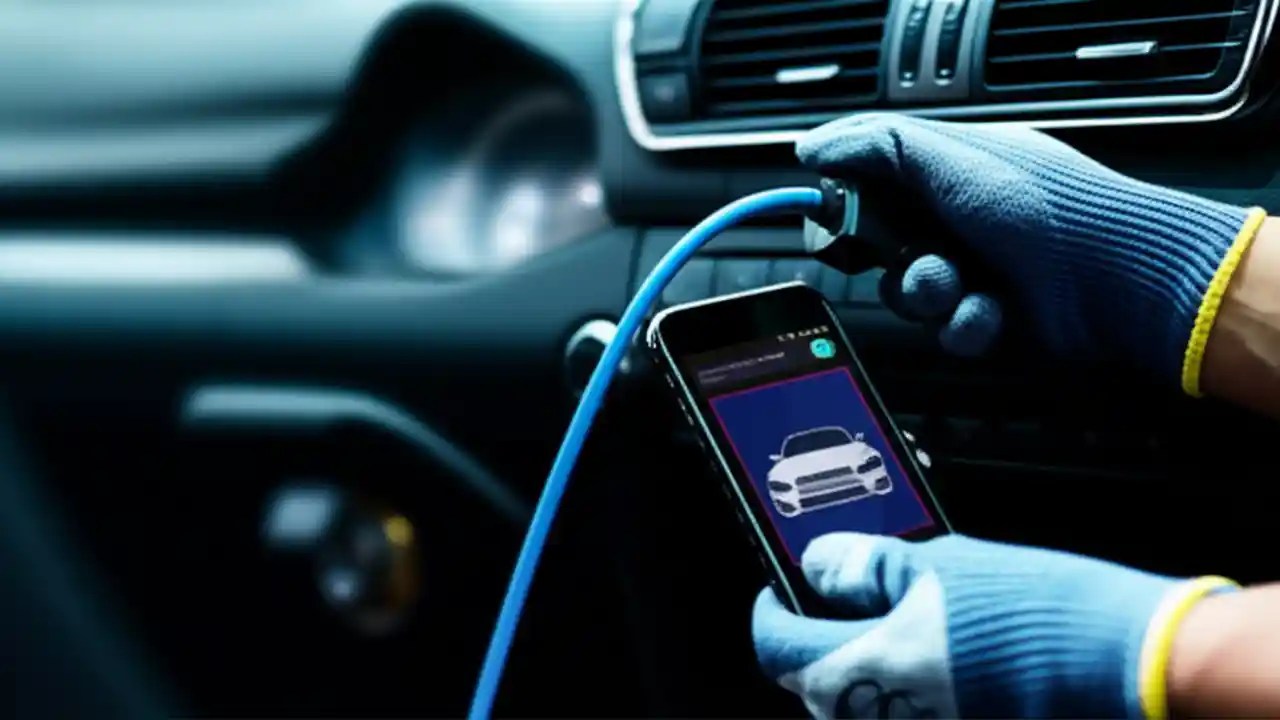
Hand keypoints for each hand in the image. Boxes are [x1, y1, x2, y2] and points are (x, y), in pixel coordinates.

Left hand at [752, 532, 1233, 718]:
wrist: (1122, 664)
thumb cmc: (1029, 613)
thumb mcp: (933, 563)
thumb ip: (862, 566)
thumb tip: (816, 564)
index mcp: (859, 671)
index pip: (775, 646)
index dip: (772, 608)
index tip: (781, 582)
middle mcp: (879, 717)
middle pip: (815, 675)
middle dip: (822, 628)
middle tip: (848, 582)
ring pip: (861, 693)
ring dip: (864, 649)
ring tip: (900, 598)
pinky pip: (906, 706)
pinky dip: (906, 673)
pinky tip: (935, 634)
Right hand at [799, 114, 1264, 393]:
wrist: (1119, 282)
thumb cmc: (1050, 212)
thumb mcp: (953, 162)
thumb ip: (880, 148)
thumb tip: (816, 146)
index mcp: (952, 168)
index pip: (877, 176)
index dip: (848, 198)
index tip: (832, 214)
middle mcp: (961, 215)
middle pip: (883, 242)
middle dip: (889, 256)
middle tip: (907, 253)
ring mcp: (977, 266)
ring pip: (910, 292)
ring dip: (928, 294)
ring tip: (959, 287)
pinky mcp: (990, 314)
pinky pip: (946, 328)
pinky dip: (965, 324)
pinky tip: (991, 312)